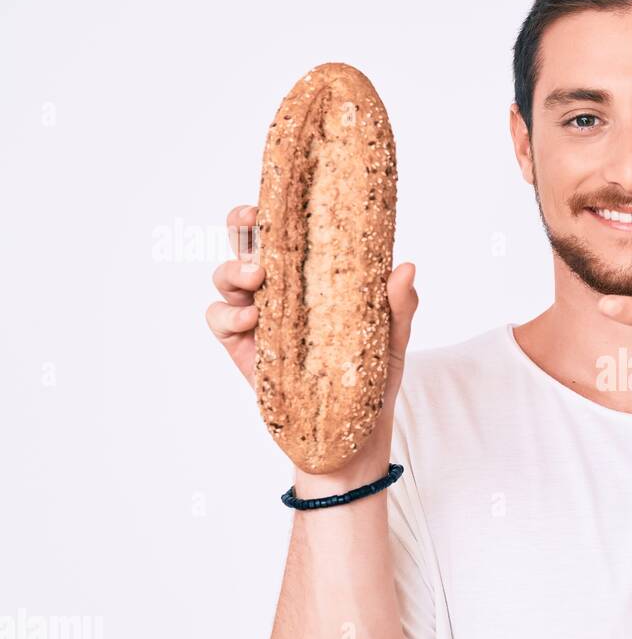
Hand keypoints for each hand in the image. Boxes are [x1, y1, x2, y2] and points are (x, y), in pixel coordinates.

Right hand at [206, 204, 419, 476]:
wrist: (351, 442)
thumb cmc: (371, 385)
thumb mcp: (391, 343)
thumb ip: (398, 307)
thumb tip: (407, 267)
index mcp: (315, 281)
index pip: (292, 235)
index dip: (280, 210)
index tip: (279, 195)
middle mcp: (283, 293)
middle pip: (249, 245)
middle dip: (243, 225)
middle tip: (253, 221)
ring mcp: (259, 319)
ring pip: (227, 277)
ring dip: (234, 269)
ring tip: (257, 279)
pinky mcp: (243, 349)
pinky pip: (218, 319)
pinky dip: (226, 313)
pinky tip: (249, 320)